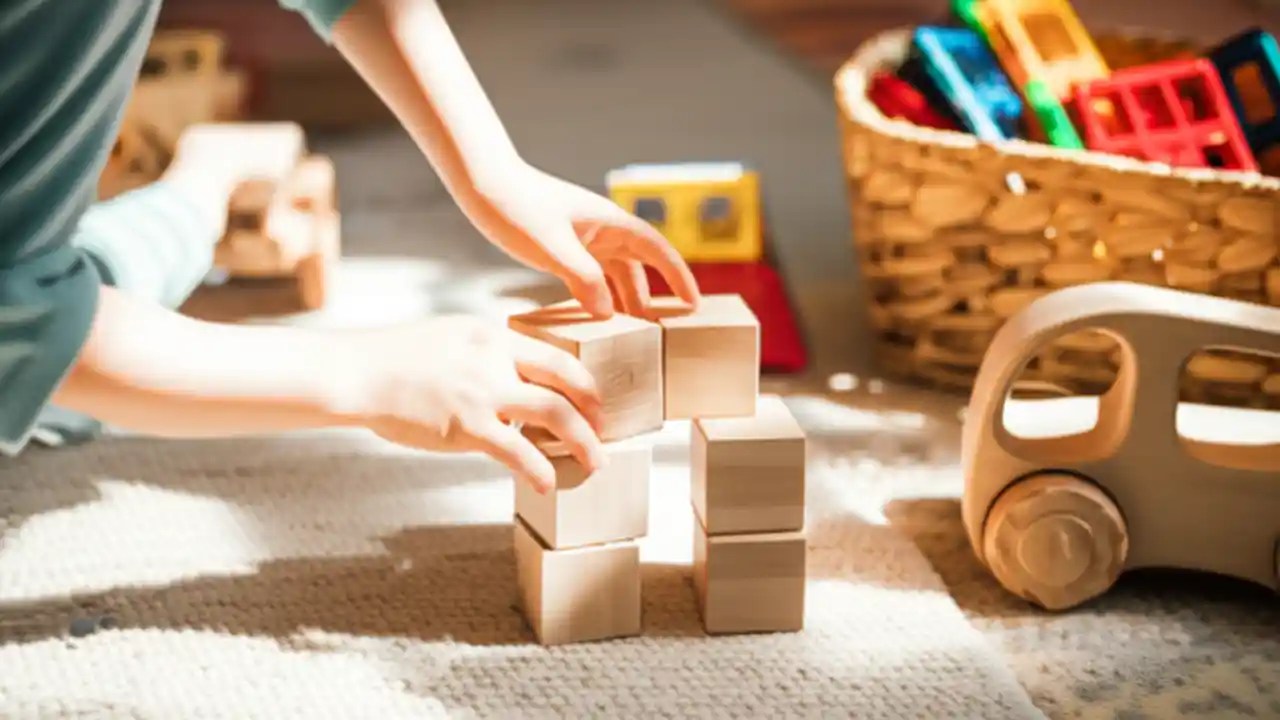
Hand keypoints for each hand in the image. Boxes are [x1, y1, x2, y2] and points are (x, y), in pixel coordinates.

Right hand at [344, 315, 603, 492]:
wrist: (357, 374)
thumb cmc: (394, 361)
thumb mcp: (448, 337)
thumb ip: (482, 353)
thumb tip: (506, 377)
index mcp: (491, 335)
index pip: (554, 353)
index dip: (582, 378)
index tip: (594, 397)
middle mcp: (495, 359)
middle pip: (565, 380)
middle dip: (594, 408)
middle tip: (606, 428)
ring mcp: (483, 392)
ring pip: (554, 414)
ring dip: (583, 441)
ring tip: (596, 462)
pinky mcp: (467, 426)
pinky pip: (517, 451)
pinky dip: (539, 470)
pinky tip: (547, 484)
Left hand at [469, 161, 700, 318]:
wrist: (482, 184)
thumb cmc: (516, 206)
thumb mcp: (551, 246)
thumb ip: (583, 279)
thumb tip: (608, 313)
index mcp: (610, 222)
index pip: (658, 250)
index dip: (679, 277)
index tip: (694, 305)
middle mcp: (602, 231)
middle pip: (639, 269)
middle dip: (652, 300)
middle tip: (662, 336)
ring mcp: (583, 240)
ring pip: (615, 276)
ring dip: (624, 303)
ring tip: (631, 336)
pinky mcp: (564, 249)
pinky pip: (592, 278)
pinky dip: (599, 299)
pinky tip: (594, 320)